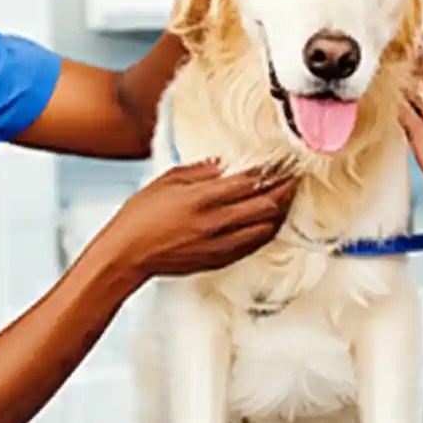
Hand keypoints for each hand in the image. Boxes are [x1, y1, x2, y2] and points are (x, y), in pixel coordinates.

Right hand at [94, 161, 297, 280]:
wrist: (127, 255)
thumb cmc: (139, 218)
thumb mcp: (166, 181)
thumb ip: (198, 171)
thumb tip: (224, 164)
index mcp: (202, 197)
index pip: (250, 180)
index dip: (271, 170)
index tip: (282, 162)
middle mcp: (215, 222)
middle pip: (266, 203)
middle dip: (285, 188)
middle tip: (294, 176)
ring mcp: (219, 244)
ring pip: (266, 226)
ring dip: (281, 210)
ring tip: (288, 197)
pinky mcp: (219, 259)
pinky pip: (255, 245)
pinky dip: (267, 230)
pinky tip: (270, 221)